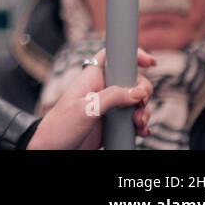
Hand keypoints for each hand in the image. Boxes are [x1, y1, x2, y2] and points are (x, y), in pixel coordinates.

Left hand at [26, 47, 154, 148]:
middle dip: (143, 92)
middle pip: (131, 80)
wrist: (54, 149)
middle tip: (141, 105)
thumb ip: (112, 97)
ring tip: (139, 124)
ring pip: (134, 101)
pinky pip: (132, 119)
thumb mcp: (87, 109)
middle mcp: (102, 89)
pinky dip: (140, 124)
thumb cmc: (61, 125)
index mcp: (92, 78)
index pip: (112, 56)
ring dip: (143, 111)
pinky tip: (141, 131)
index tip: (150, 62)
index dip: (131, 55)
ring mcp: (108, 106)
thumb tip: (138, 91)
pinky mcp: (111, 122)